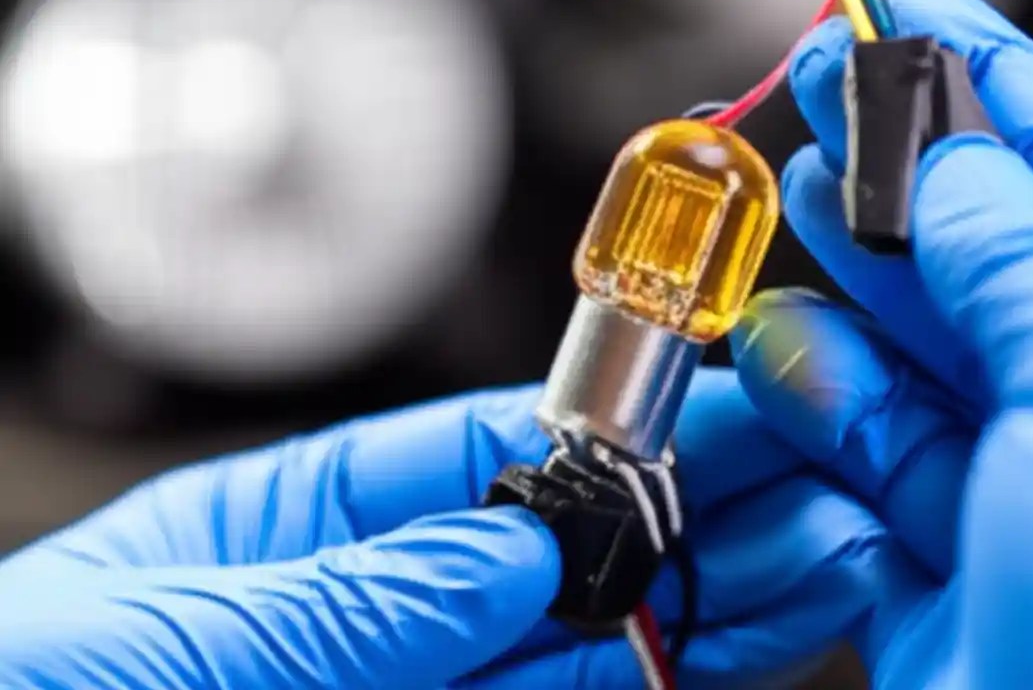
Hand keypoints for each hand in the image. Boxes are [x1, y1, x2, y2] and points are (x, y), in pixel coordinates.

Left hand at [0, 371, 889, 688]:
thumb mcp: (175, 634)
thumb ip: (361, 594)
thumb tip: (509, 545)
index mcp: (275, 542)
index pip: (464, 461)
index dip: (595, 433)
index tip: (706, 414)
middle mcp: (356, 627)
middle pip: (550, 561)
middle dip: (685, 520)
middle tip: (813, 488)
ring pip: (576, 656)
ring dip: (700, 607)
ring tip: (819, 563)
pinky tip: (731, 654)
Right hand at [732, 0, 1032, 688]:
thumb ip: (1022, 264)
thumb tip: (944, 167)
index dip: (986, 83)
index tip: (899, 9)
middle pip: (978, 259)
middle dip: (892, 167)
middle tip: (813, 86)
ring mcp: (1018, 512)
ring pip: (906, 364)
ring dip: (837, 284)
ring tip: (779, 211)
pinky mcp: (937, 592)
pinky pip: (862, 469)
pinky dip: (813, 405)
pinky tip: (780, 352)